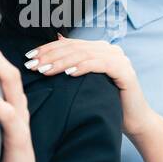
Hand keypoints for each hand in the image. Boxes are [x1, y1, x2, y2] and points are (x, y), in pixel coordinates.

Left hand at [23, 34, 154, 137]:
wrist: (134, 121)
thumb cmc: (107, 103)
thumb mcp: (86, 82)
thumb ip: (74, 63)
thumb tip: (56, 40)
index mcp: (100, 49)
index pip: (69, 44)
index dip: (47, 49)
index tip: (29, 58)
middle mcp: (110, 49)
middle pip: (75, 48)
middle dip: (50, 55)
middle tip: (32, 65)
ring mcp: (119, 58)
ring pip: (85, 54)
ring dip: (62, 62)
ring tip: (45, 70)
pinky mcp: (125, 71)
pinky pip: (100, 65)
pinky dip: (83, 67)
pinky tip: (69, 73)